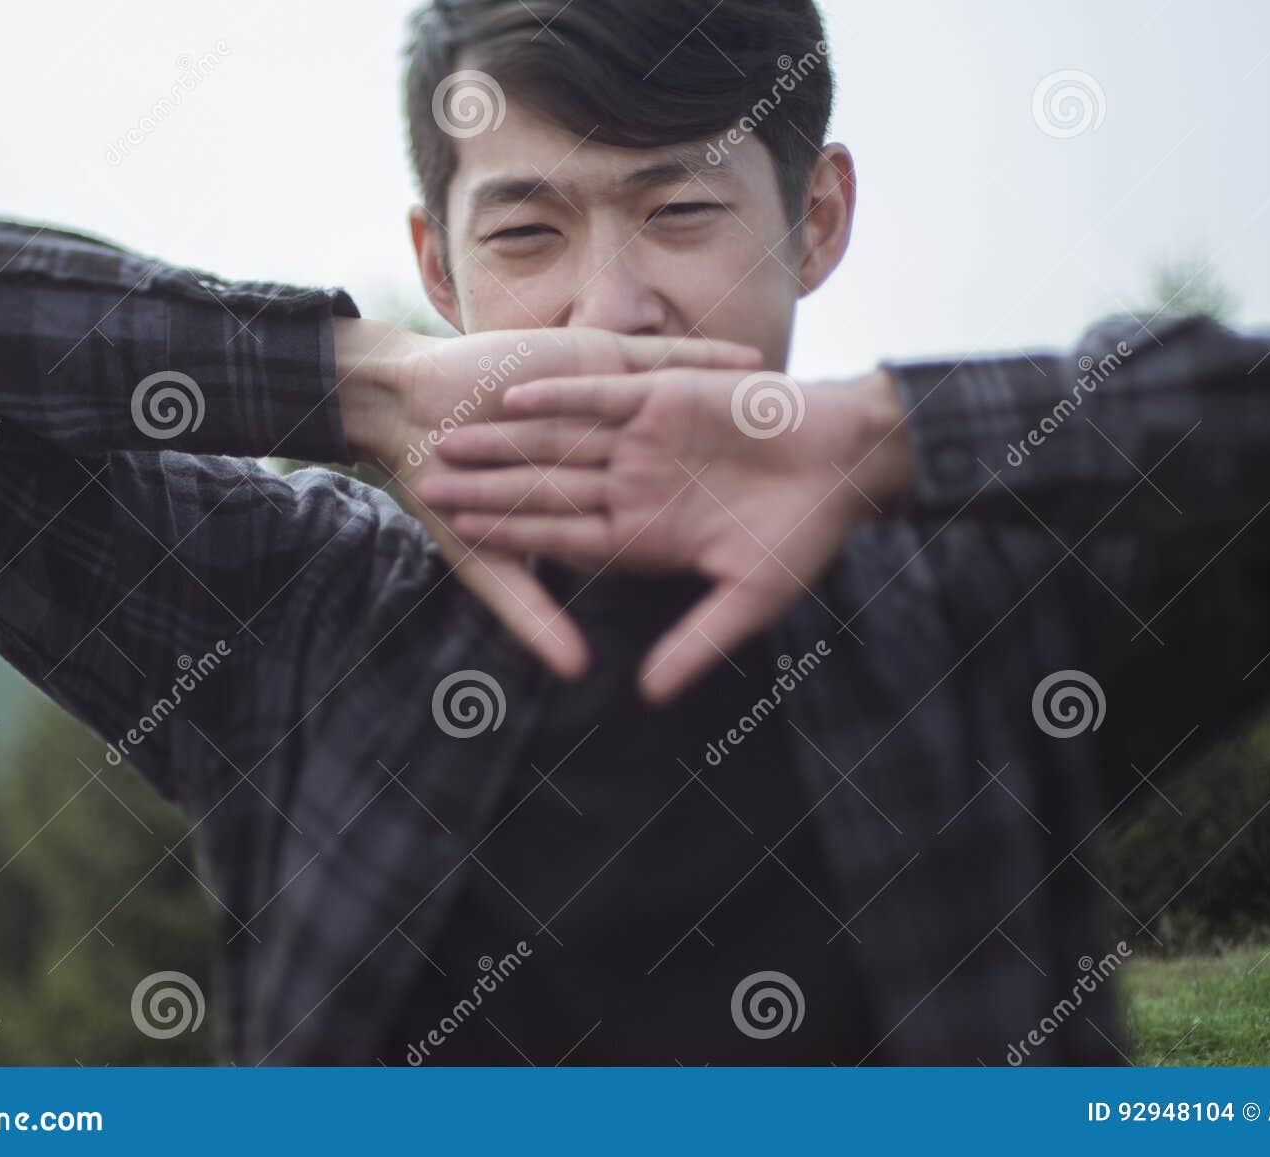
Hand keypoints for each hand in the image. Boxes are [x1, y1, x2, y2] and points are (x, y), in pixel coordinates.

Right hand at [333, 320, 761, 678]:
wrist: (402, 411)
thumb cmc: (435, 487)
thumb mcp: (484, 560)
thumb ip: (532, 615)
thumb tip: (578, 673)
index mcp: (591, 510)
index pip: (657, 529)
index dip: (709, 544)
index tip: (767, 560)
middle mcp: (610, 462)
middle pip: (689, 473)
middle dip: (744, 481)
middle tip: (807, 495)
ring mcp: (606, 411)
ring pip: (686, 416)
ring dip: (738, 415)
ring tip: (800, 421)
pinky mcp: (591, 368)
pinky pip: (660, 366)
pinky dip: (704, 361)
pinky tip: (755, 365)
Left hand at [413, 365, 913, 701]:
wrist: (846, 461)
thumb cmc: (805, 534)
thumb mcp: (750, 597)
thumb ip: (697, 642)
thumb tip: (650, 696)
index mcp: (646, 535)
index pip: (563, 537)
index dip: (511, 536)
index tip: (457, 537)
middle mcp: (635, 486)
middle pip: (546, 486)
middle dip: (487, 486)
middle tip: (423, 484)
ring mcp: (646, 441)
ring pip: (561, 440)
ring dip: (507, 439)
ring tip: (449, 438)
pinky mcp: (664, 398)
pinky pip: (602, 398)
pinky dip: (562, 398)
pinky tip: (514, 399)